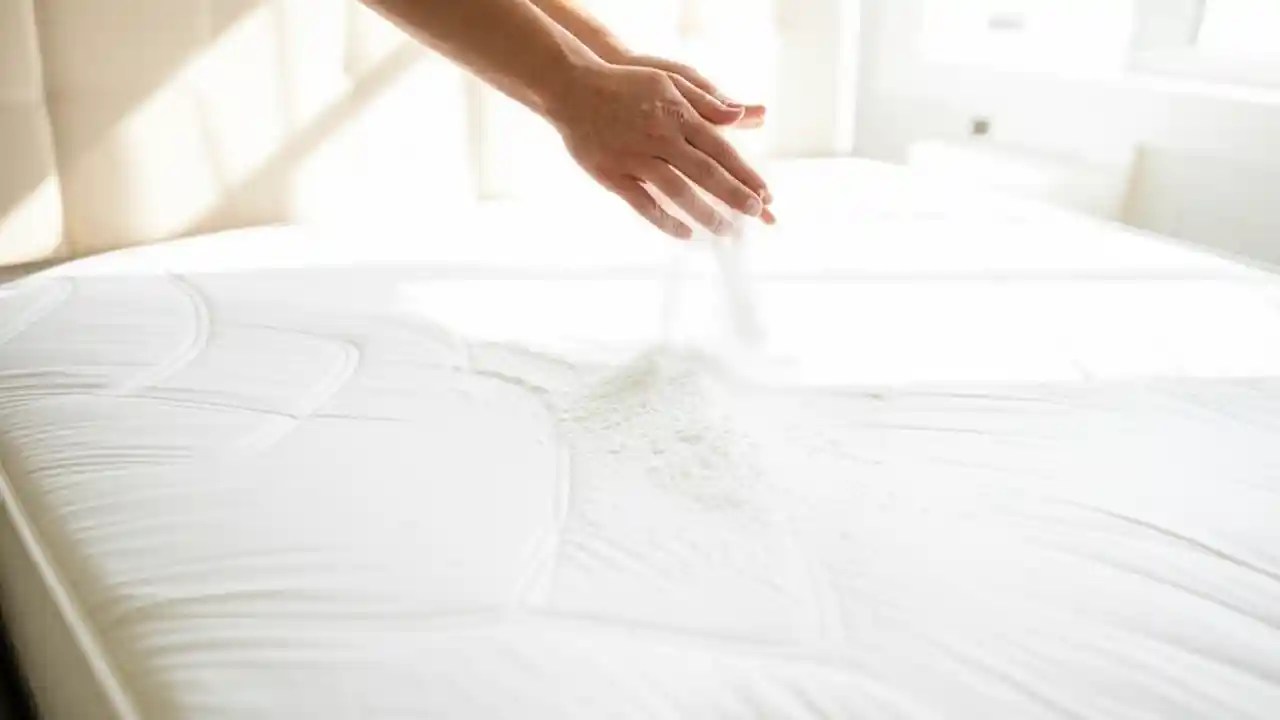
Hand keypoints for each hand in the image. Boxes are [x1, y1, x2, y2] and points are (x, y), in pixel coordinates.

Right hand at [548, 63, 772, 239]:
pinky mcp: (614, 175)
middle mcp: (661, 138)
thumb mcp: (670, 80)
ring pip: (678, 193)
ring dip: (705, 214)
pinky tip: (684, 233)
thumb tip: (741, 116)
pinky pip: (644, 205)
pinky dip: (666, 221)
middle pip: (706, 173)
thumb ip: (706, 101)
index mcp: (678, 115)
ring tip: (725, 230)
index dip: (744, 174)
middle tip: (754, 216)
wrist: (573, 89)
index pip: (721, 149)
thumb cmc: (627, 84)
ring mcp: (637, 159)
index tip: (764, 194)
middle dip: (734, 197)